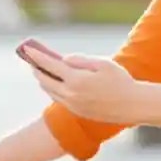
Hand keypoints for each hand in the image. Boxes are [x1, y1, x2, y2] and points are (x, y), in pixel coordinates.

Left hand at [25, 47, 142, 124]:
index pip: (49, 65)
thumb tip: (63, 60)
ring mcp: (73, 105)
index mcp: (77, 80)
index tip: (27, 48)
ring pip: (50, 91)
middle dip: (36, 68)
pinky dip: (52, 89)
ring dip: (43, 79)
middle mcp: (71, 94)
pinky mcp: (77, 112)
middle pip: (45, 80)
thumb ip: (80, 60)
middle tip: (31, 59)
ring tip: (40, 69)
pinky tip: (53, 83)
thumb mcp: (102, 63)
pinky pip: (58, 98)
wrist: (133, 106)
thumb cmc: (120, 80)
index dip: (36, 56)